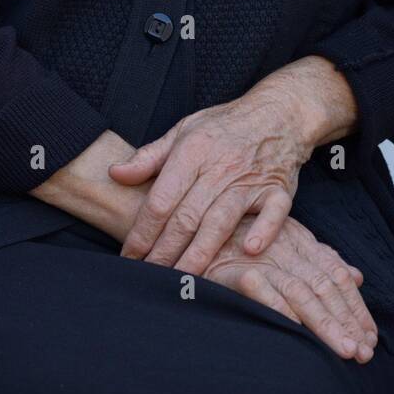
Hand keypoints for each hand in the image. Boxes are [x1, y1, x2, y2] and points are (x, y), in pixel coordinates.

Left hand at [110, 65, 342, 272]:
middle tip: (149, 279)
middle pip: (187, 217)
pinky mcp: (278, 190)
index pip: (161, 199)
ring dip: (200, 254)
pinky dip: (264, 230)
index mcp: (193, 151)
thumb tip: (115, 173)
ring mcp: (251, 180)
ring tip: (182, 280)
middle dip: (164, 252)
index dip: (142, 231)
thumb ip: (149, 157)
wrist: (278, 113)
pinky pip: (273, 213)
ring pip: (221, 222)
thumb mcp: (184, 130)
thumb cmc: (225, 126)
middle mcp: (220, 167)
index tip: (129, 255)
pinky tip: (249, 251)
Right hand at [202, 216, 377, 361]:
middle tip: (363, 351)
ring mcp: (260, 260)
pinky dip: (280, 309)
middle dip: (347, 321)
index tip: (370, 335)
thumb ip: (322, 258)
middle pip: (324, 286)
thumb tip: (356, 277)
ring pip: (300, 292)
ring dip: (325, 323)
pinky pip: (261, 290)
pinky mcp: (234, 271)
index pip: (336, 275)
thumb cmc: (245, 239)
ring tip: (344, 349)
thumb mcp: (289, 240)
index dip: (356, 306)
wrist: (201, 230)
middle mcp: (285, 249)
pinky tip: (297, 330)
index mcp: (301, 241)